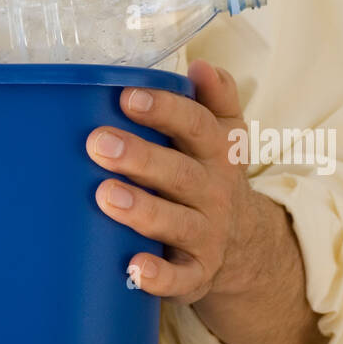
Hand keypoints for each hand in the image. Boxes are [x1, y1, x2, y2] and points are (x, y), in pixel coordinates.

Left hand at [85, 59, 325, 343]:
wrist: (244, 247)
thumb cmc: (211, 180)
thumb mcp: (224, 138)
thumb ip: (214, 100)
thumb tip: (200, 64)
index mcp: (218, 155)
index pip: (197, 126)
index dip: (165, 111)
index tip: (127, 97)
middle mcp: (215, 194)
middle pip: (180, 174)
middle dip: (140, 157)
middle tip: (98, 144)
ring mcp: (206, 236)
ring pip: (176, 223)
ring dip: (142, 210)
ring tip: (105, 196)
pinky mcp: (196, 275)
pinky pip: (179, 279)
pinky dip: (158, 276)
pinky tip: (133, 268)